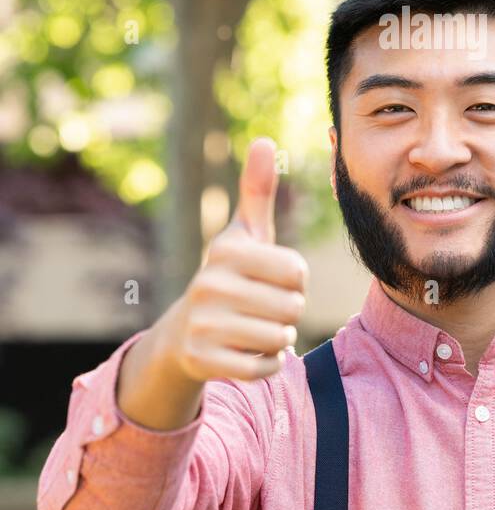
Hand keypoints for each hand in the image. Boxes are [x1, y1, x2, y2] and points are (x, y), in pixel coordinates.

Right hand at [158, 137, 307, 383]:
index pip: (297, 271)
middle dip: (288, 312)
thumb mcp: (243, 234)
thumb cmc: (228, 276)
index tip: (272, 281)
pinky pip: (263, 368)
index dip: (295, 281)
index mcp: (225, 250)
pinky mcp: (202, 360)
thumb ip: (256, 190)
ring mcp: (202, 323)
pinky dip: (269, 364)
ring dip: (278, 339)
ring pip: (279, 338)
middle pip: (292, 306)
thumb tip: (265, 140)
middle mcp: (209, 284)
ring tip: (256, 329)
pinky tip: (252, 353)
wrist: (183, 334)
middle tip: (263, 309)